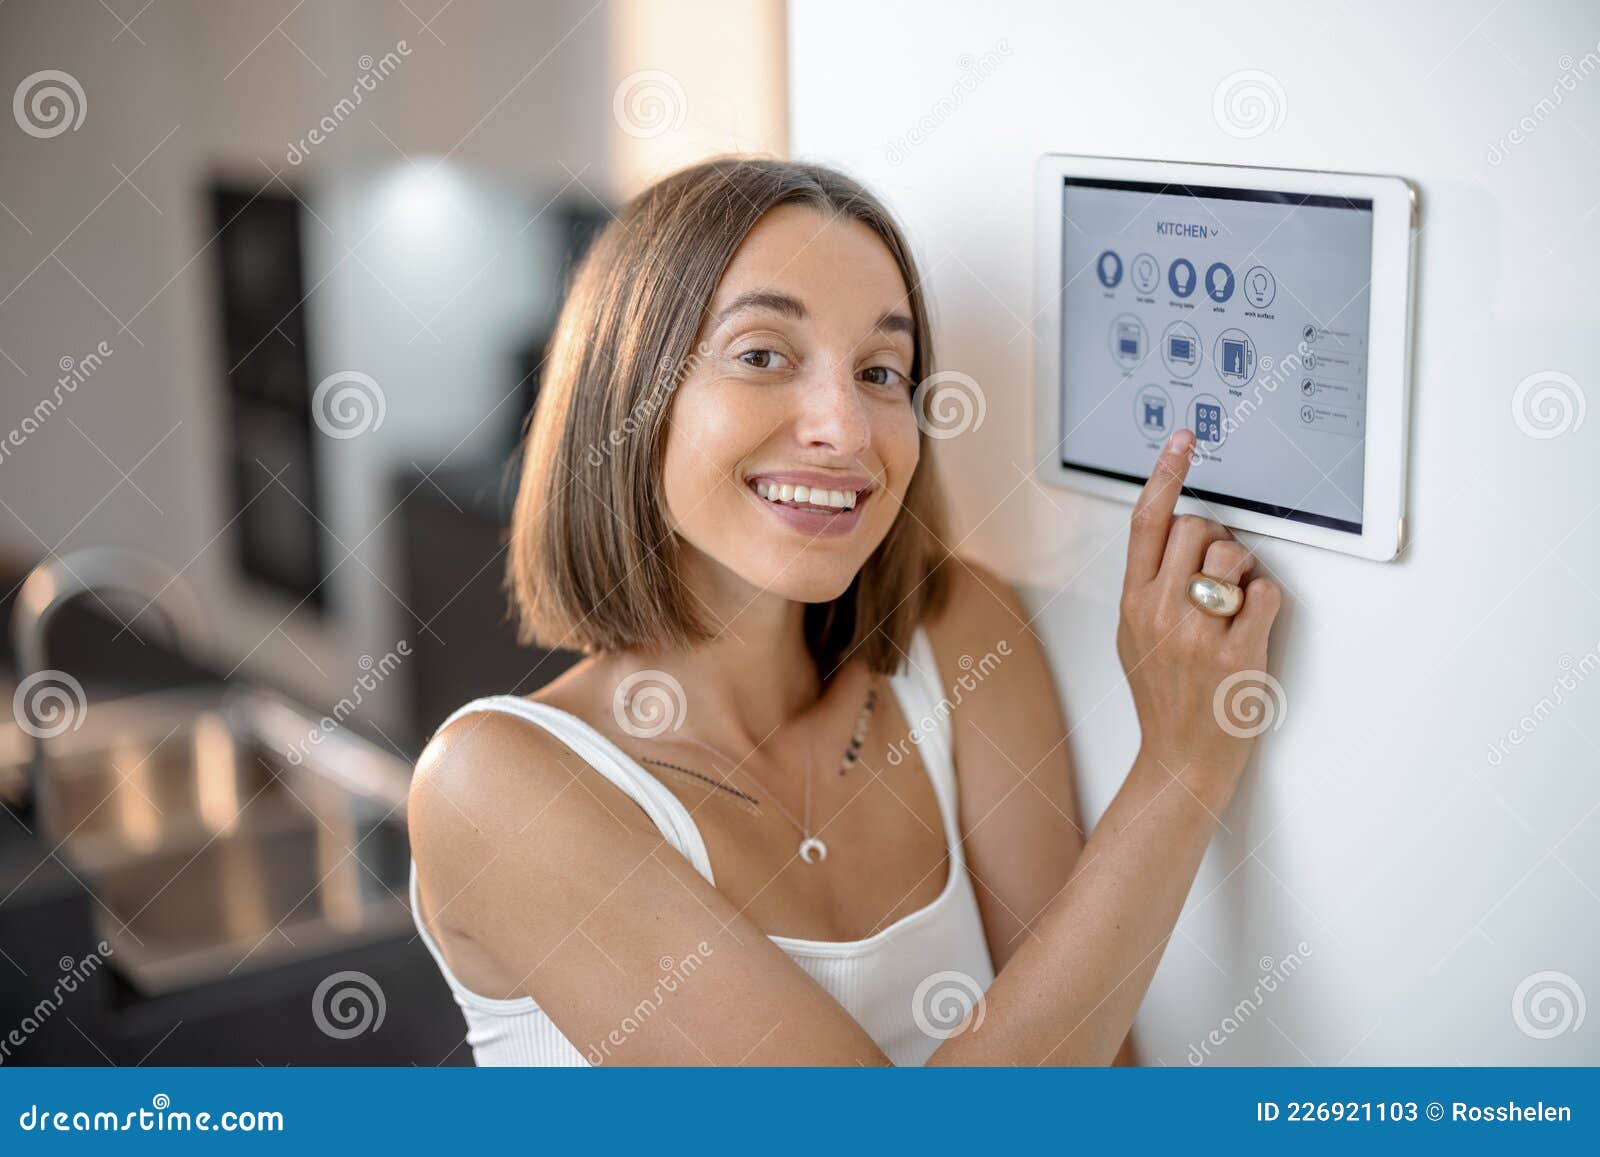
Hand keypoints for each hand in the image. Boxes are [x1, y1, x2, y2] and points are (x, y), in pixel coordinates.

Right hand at [1116, 429, 1283, 783]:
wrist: (1181, 760)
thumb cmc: (1163, 698)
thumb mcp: (1134, 637)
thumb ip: (1148, 587)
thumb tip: (1179, 537)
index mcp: (1132, 604)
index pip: (1145, 523)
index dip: (1164, 474)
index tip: (1182, 441)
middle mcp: (1160, 613)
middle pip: (1196, 528)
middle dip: (1216, 538)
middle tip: (1220, 571)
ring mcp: (1198, 634)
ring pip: (1232, 554)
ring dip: (1244, 568)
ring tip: (1237, 599)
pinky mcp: (1238, 654)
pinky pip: (1265, 593)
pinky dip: (1267, 600)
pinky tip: (1253, 624)